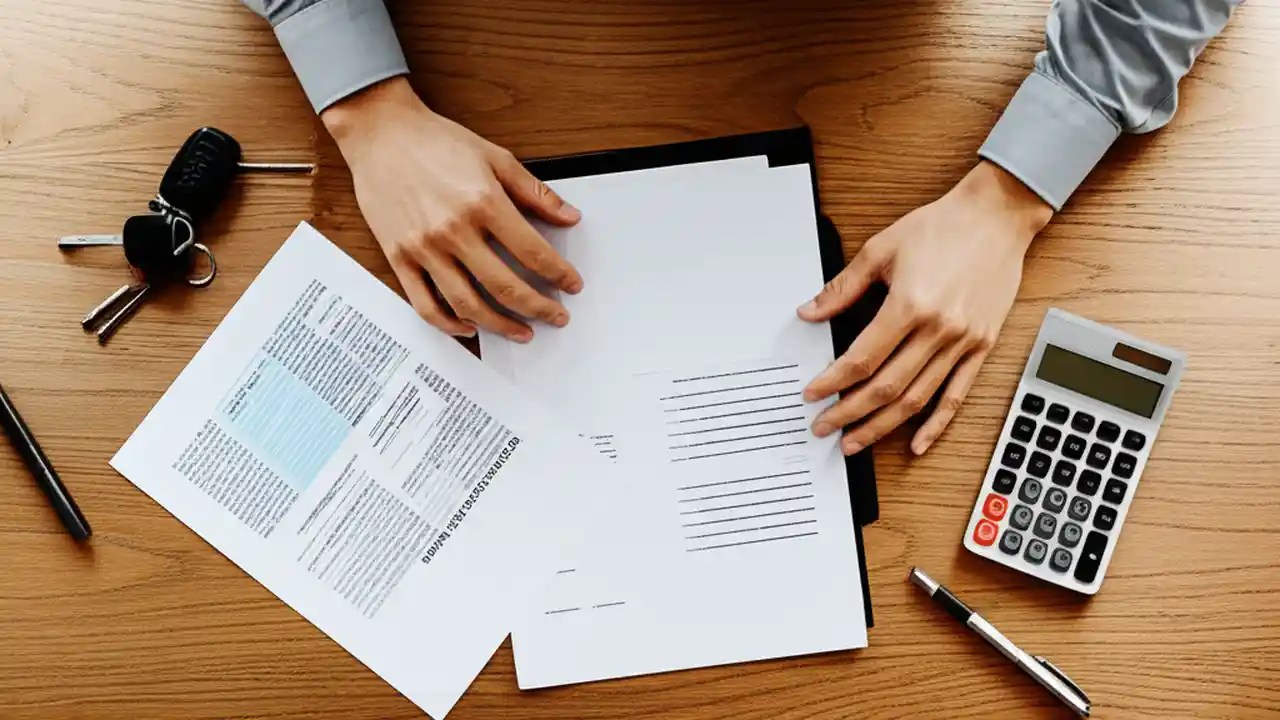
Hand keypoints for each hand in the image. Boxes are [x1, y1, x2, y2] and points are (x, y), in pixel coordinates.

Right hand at [322, 77, 582, 341]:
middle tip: (556, 317)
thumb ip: (535, 192)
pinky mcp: (399, 257)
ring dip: (500, 325)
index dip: (559, 274)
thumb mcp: (495, 157)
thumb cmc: (436, 141)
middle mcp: (453, 230)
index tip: (571, 285)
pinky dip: (449, 324)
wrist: (381, 133)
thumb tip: (570, 217)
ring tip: (521, 331)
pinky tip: (469, 327)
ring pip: (467, 304)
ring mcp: (424, 248)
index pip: (532, 252)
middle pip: (505, 286)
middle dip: (538, 308)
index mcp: (483, 202)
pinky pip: (425, 304)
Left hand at [798, 161, 1052, 455]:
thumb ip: (842, 287)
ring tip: (856, 440)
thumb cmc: (942, 227)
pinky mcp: (981, 347)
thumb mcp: (881, 249)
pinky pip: (957, 395)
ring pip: (917, 399)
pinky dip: (937, 424)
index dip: (832, 382)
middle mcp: (938, 330)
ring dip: (883, 426)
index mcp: (910, 305)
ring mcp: (963, 342)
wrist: (996, 217)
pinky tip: (917, 444)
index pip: (861, 359)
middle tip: (824, 427)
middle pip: (886, 387)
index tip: (813, 394)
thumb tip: (810, 313)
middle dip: (849, 413)